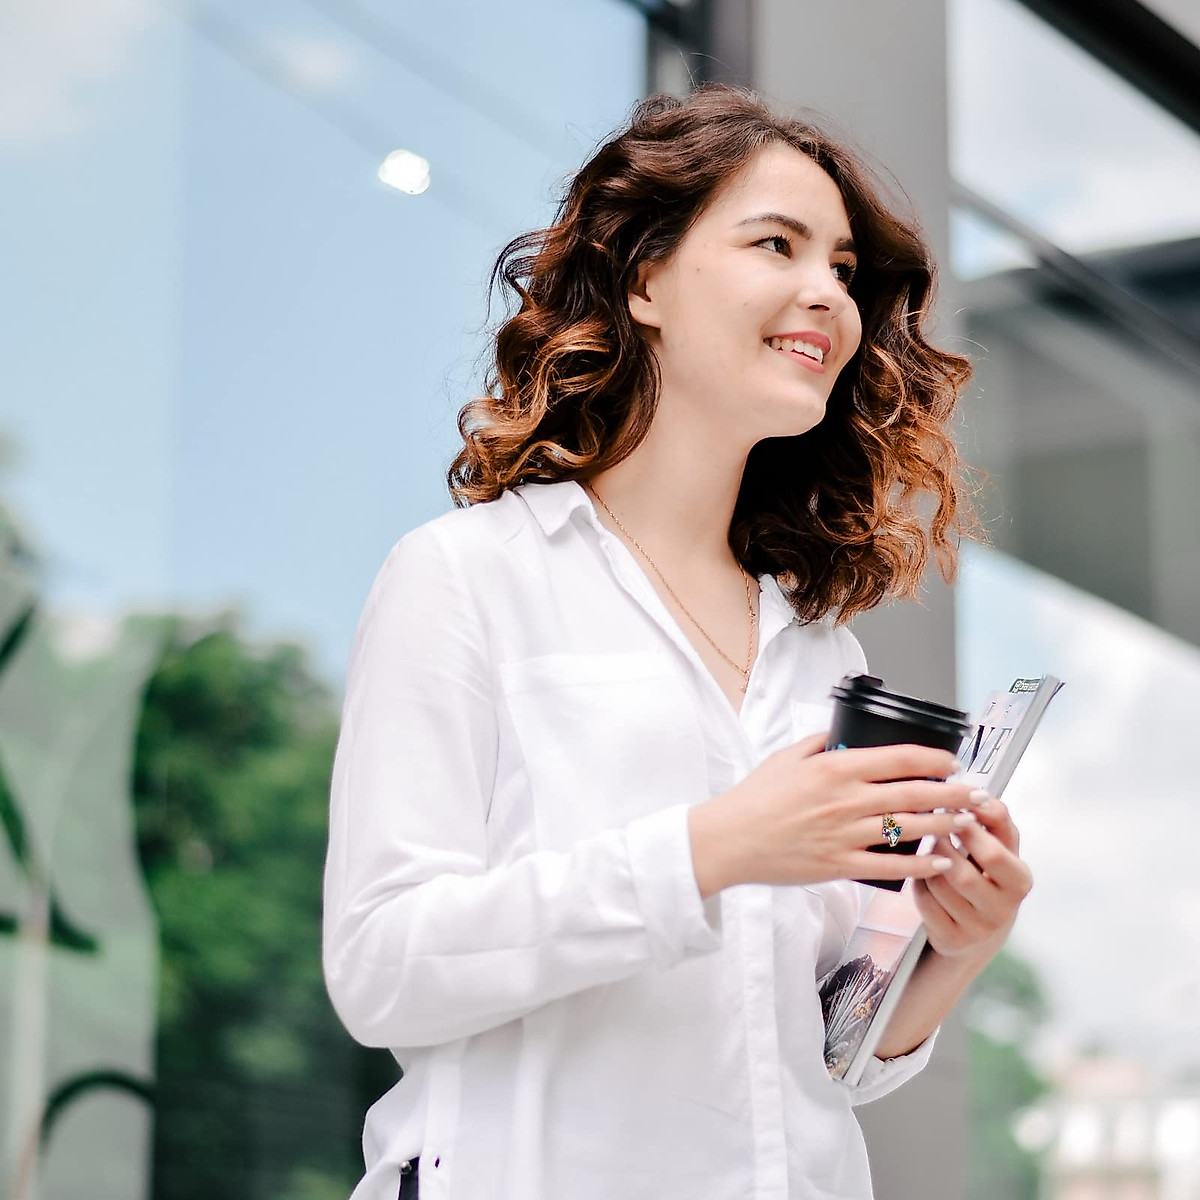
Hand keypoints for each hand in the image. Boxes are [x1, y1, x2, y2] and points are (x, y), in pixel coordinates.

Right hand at [688, 731, 979, 895]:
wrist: (730, 840)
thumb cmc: (755, 798)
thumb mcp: (786, 757)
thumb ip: (818, 743)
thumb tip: (842, 733)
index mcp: (835, 768)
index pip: (898, 758)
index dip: (933, 760)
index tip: (953, 763)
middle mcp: (846, 800)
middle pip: (914, 793)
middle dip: (953, 793)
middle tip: (977, 793)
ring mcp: (845, 834)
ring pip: (909, 828)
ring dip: (945, 825)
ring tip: (968, 823)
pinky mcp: (840, 865)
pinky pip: (890, 865)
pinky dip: (920, 864)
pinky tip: (941, 862)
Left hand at [912, 792, 1033, 961]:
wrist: (979, 929)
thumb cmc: (987, 875)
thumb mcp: (1000, 847)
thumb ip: (994, 820)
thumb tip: (977, 793)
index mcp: (1020, 880)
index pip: (994, 852)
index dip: (970, 828)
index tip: (953, 806)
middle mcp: (1004, 910)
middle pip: (963, 873)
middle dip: (943, 847)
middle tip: (933, 827)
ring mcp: (978, 929)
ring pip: (938, 885)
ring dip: (928, 864)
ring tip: (930, 852)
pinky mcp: (953, 940)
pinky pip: (925, 902)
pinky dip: (919, 883)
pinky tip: (924, 876)